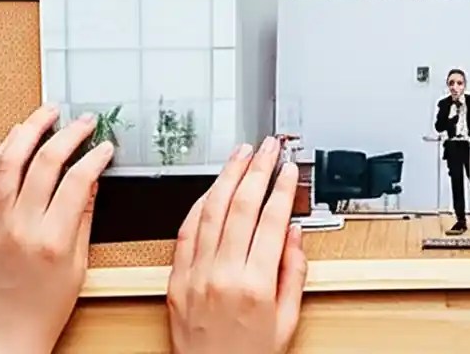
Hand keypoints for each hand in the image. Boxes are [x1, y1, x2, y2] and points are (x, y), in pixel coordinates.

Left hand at [0, 106, 113, 353]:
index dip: (95, 157)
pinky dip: (2, 155)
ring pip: (9, 161)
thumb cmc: (43, 310)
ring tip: (45, 115)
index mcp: (53, 240)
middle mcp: (21, 226)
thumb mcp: (77, 267)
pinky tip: (14, 142)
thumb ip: (84, 219)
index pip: (78, 180)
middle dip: (68, 134)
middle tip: (82, 121)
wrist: (3, 336)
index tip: (104, 147)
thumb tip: (92, 182)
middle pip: (45, 162)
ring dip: (28, 131)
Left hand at [167, 137, 308, 353]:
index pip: (271, 220)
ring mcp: (196, 274)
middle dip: (258, 169)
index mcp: (256, 285)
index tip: (289, 170)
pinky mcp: (176, 279)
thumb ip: (294, 273)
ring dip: (227, 177)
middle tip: (268, 147)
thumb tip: (293, 234)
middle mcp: (223, 275)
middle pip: (242, 206)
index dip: (282, 188)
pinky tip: (212, 189)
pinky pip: (185, 231)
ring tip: (240, 155)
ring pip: (210, 211)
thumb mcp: (287, 321)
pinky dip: (199, 205)